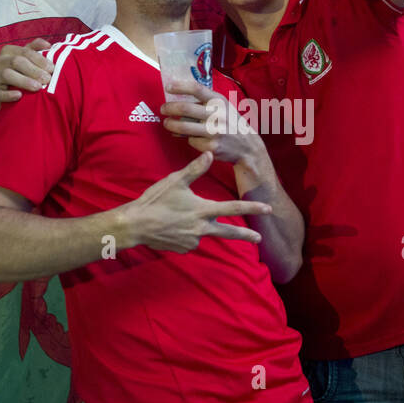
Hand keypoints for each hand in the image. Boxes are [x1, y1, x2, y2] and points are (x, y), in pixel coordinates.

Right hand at [0, 39, 52, 107]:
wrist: (5, 93)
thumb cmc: (20, 72)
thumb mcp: (27, 58)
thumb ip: (35, 49)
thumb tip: (48, 45)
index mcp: (8, 51)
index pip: (26, 52)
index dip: (40, 60)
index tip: (52, 68)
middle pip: (17, 62)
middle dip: (34, 70)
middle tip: (47, 79)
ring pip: (7, 75)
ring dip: (24, 81)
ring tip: (38, 87)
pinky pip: (0, 93)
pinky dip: (9, 95)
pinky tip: (19, 95)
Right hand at [122, 151, 271, 252]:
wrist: (135, 225)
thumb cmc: (155, 200)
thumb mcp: (175, 181)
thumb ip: (195, 169)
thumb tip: (210, 154)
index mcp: (203, 210)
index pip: (233, 208)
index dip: (252, 207)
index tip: (268, 208)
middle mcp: (201, 228)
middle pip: (229, 232)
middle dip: (246, 236)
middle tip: (260, 239)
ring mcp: (193, 241)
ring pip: (204, 234)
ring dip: (200, 228)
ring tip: (179, 219)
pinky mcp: (184, 249)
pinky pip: (190, 240)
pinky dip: (186, 234)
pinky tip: (172, 227)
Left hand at [160, 79, 265, 164]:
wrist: (247, 146)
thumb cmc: (230, 123)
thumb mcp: (223, 107)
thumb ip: (204, 102)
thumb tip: (177, 97)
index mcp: (219, 101)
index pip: (197, 88)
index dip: (180, 86)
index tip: (167, 87)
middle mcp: (218, 115)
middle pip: (185, 108)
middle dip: (169, 108)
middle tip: (162, 109)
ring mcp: (215, 132)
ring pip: (184, 127)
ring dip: (171, 125)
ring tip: (167, 124)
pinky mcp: (212, 147)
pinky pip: (192, 141)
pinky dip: (188, 139)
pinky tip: (190, 137)